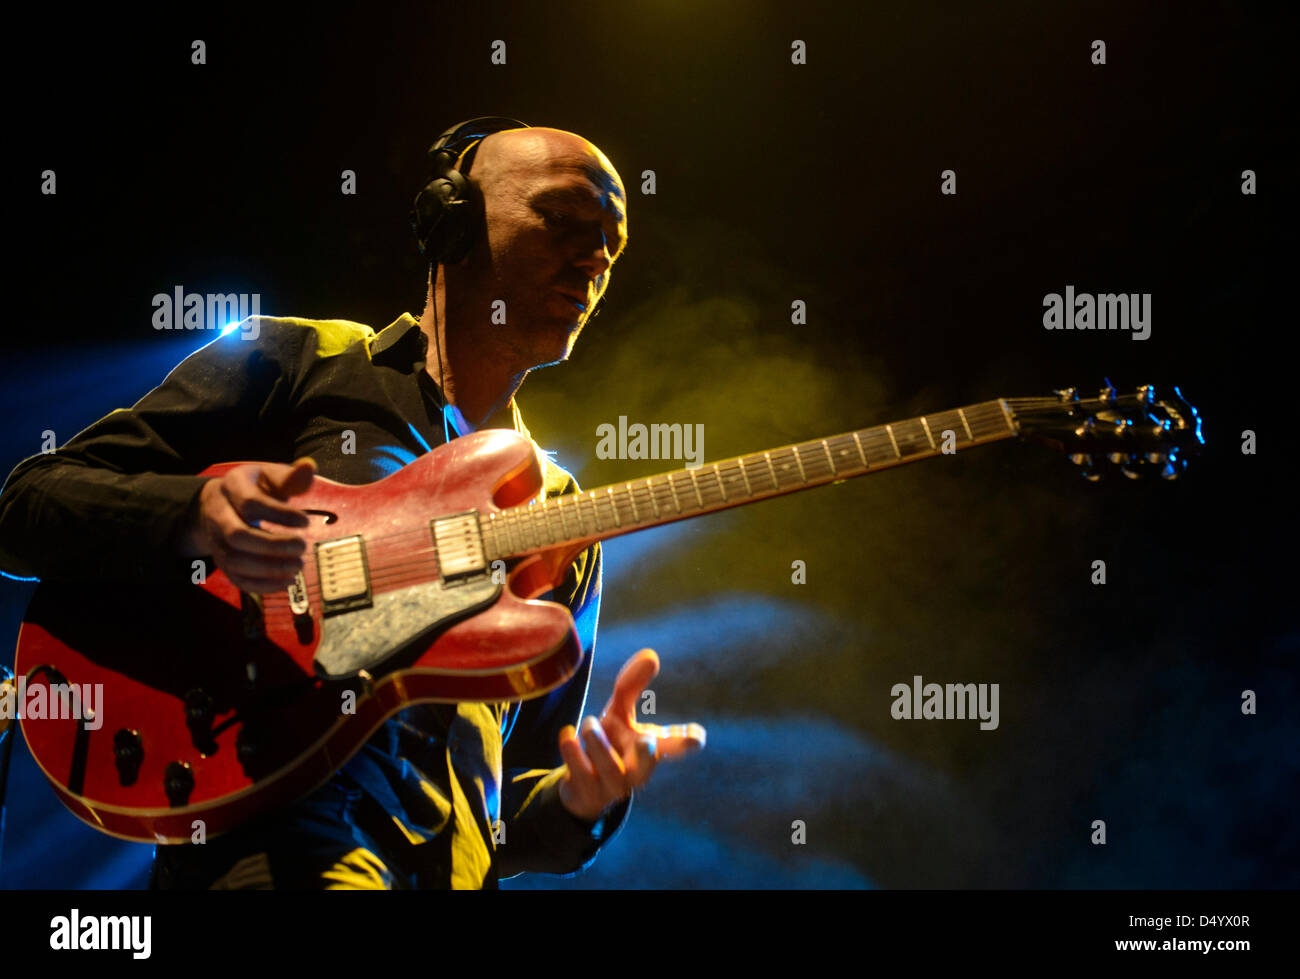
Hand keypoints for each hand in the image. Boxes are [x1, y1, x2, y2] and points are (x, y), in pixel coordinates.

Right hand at [181, 457, 316, 593]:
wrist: (220, 503)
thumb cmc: (254, 488)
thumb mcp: (269, 475)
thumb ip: (290, 476)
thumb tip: (309, 468)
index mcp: (232, 487)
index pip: (251, 504)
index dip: (280, 515)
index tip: (306, 521)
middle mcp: (218, 515)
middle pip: (237, 536)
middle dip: (273, 545)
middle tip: (302, 546)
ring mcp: (217, 541)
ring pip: (234, 561)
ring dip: (269, 568)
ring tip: (298, 565)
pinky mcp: (223, 561)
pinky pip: (237, 579)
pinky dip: (263, 585)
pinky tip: (288, 580)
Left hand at [557, 648, 705, 821]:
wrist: (582, 787)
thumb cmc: (610, 743)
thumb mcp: (619, 713)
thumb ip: (632, 686)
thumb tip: (652, 655)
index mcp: (648, 752)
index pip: (671, 747)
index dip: (684, 743)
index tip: (697, 738)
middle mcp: (634, 772)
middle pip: (644, 769)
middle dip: (645, 755)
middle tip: (647, 741)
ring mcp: (610, 787)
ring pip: (609, 768)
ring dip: (597, 742)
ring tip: (589, 724)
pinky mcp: (586, 795)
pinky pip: (581, 774)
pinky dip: (573, 753)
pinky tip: (568, 735)